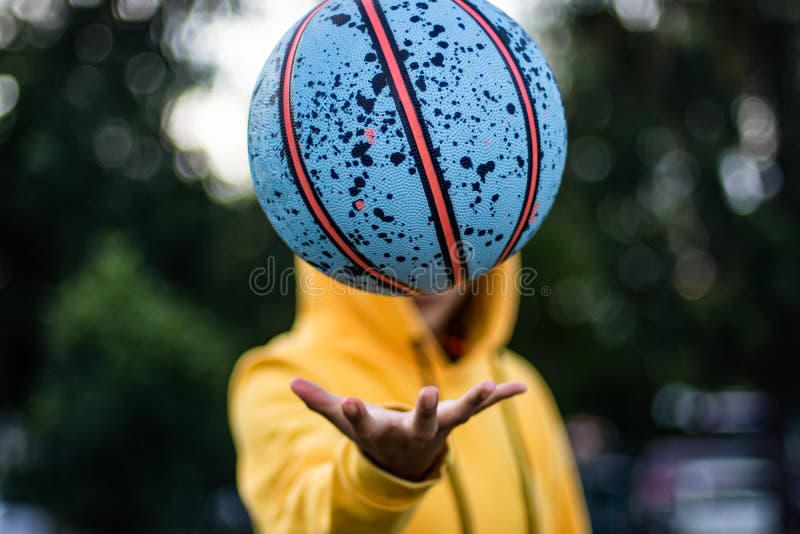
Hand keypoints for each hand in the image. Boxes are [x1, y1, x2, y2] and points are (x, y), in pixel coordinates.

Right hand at [290, 378, 526, 480]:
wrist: (401, 465)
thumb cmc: (371, 435)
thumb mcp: (343, 423)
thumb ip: (319, 402)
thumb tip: (290, 383)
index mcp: (380, 433)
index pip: (365, 423)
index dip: (355, 413)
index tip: (349, 402)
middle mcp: (412, 433)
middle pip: (420, 423)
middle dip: (424, 409)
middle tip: (428, 393)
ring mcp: (438, 427)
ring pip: (458, 415)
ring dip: (473, 401)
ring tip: (486, 387)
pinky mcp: (456, 419)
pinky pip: (481, 408)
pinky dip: (501, 397)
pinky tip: (521, 388)